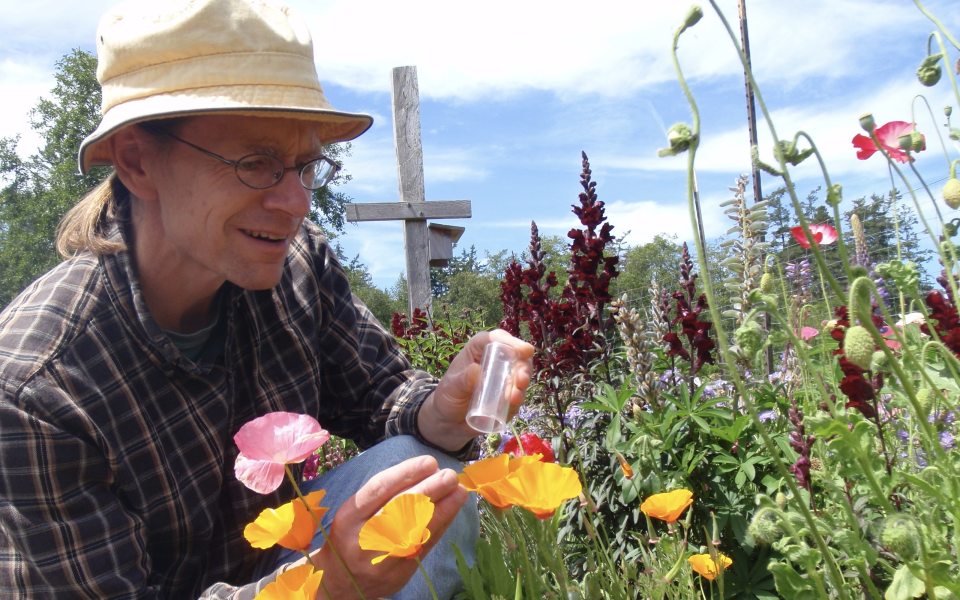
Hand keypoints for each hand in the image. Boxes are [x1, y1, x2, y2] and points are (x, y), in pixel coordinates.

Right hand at [307, 455, 467, 598]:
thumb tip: (423, 471)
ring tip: (458, 491)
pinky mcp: (399, 574)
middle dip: (430, 490)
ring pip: (417, 530)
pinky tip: (452, 510)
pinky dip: (441, 525)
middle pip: (400, 510)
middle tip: (449, 475)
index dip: (406, 473)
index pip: (379, 489)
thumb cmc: (352, 534)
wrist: (341, 581)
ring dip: (443, 508)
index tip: (429, 462)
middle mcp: (363, 539)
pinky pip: (424, 546)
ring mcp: (382, 559)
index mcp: (349, 517)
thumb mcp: (354, 511)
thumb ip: (383, 494)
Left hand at [417, 329, 534, 451]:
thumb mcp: (451, 387)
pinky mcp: (507, 397)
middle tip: (522, 379)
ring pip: (521, 374)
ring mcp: (503, 380)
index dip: (511, 342)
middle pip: (516, 356)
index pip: (496, 339)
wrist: (449, 422)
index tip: (524, 350)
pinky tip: (513, 402)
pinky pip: (517, 395)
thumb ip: (462, 380)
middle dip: (523, 365)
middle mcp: (495, 362)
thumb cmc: (448, 396)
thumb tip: (476, 370)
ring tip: (516, 395)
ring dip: (523, 383)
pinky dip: (518, 398)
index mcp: (479, 351)